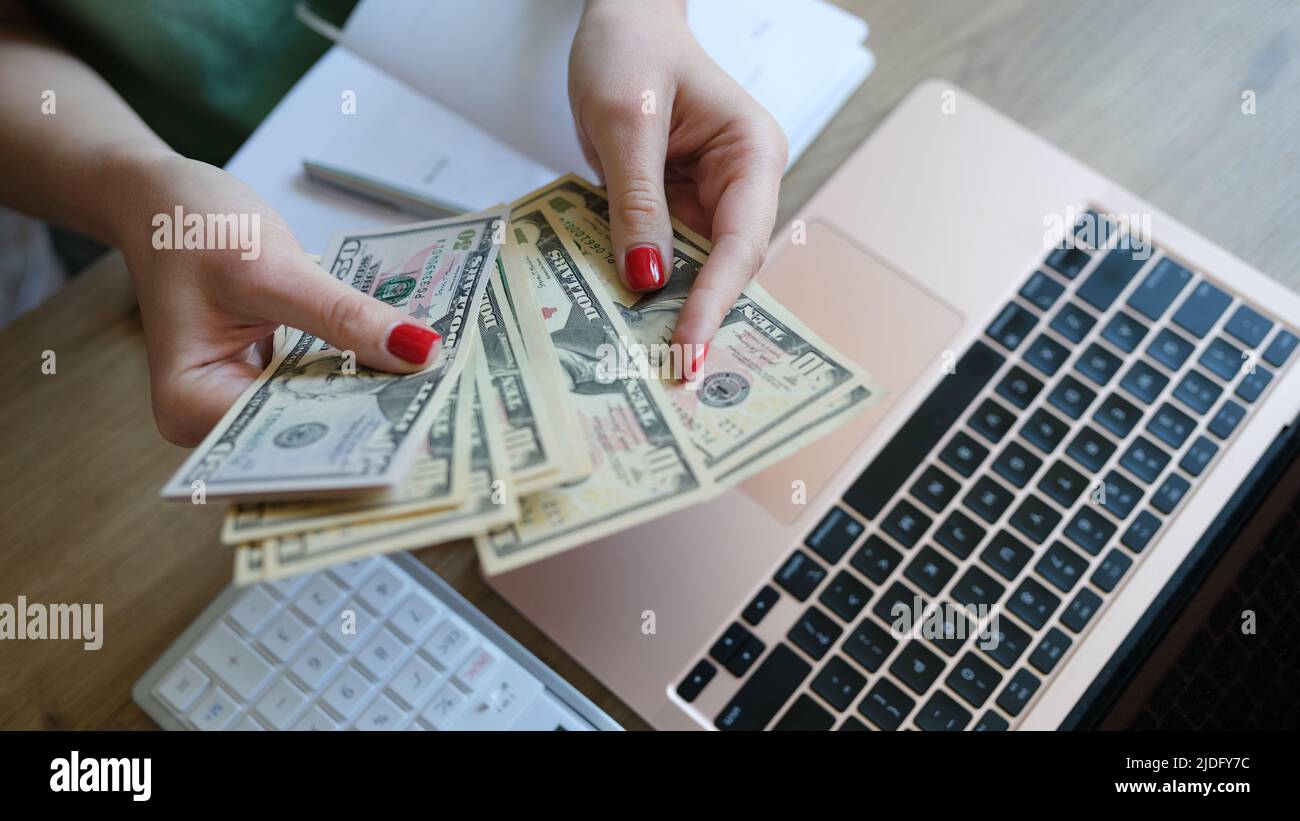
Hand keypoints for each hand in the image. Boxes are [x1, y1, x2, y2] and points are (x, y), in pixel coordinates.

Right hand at [110, 148, 440, 445]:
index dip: (358, 439)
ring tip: (450, 394)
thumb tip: (421, 353)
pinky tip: (417, 367)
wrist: (162, 195)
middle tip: (456, 412)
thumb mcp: (270, 267)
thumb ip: (343, 315)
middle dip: (378, 422)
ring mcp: (244, 401)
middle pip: (310, 437)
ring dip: (381, 399)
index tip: (427, 429)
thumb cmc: (191, 225)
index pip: (287, 443)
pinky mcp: (272, 379)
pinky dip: (366, 373)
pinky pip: (327, 385)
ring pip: (327, 413)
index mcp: (192, 406)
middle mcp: (215, 419)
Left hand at [568, 0, 786, 371]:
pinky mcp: (673, 208)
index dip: (715, 299)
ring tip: (640, 363)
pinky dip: (642, 286)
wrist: (618, 19)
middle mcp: (741, 184)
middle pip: (725, 267)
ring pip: (693, 270)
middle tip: (668, 376)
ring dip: (667, 311)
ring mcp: (707, 199)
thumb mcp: (624, 122)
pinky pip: (662, 256)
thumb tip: (646, 279)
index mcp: (753, 154)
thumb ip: (636, 201)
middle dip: (696, 317)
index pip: (740, 242)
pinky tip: (619, 322)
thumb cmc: (630, 48)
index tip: (688, 346)